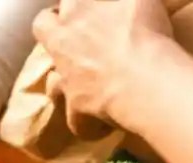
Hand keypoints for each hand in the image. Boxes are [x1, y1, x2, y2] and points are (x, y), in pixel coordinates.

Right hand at [33, 0, 173, 134]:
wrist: (141, 82)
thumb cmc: (106, 102)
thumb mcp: (82, 119)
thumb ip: (74, 113)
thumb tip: (78, 121)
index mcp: (60, 42)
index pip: (42, 24)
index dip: (52, 27)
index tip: (62, 35)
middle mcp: (77, 16)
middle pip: (69, 0)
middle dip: (77, 9)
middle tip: (93, 23)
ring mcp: (107, 3)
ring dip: (107, 5)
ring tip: (122, 19)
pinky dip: (142, 5)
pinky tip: (150, 16)